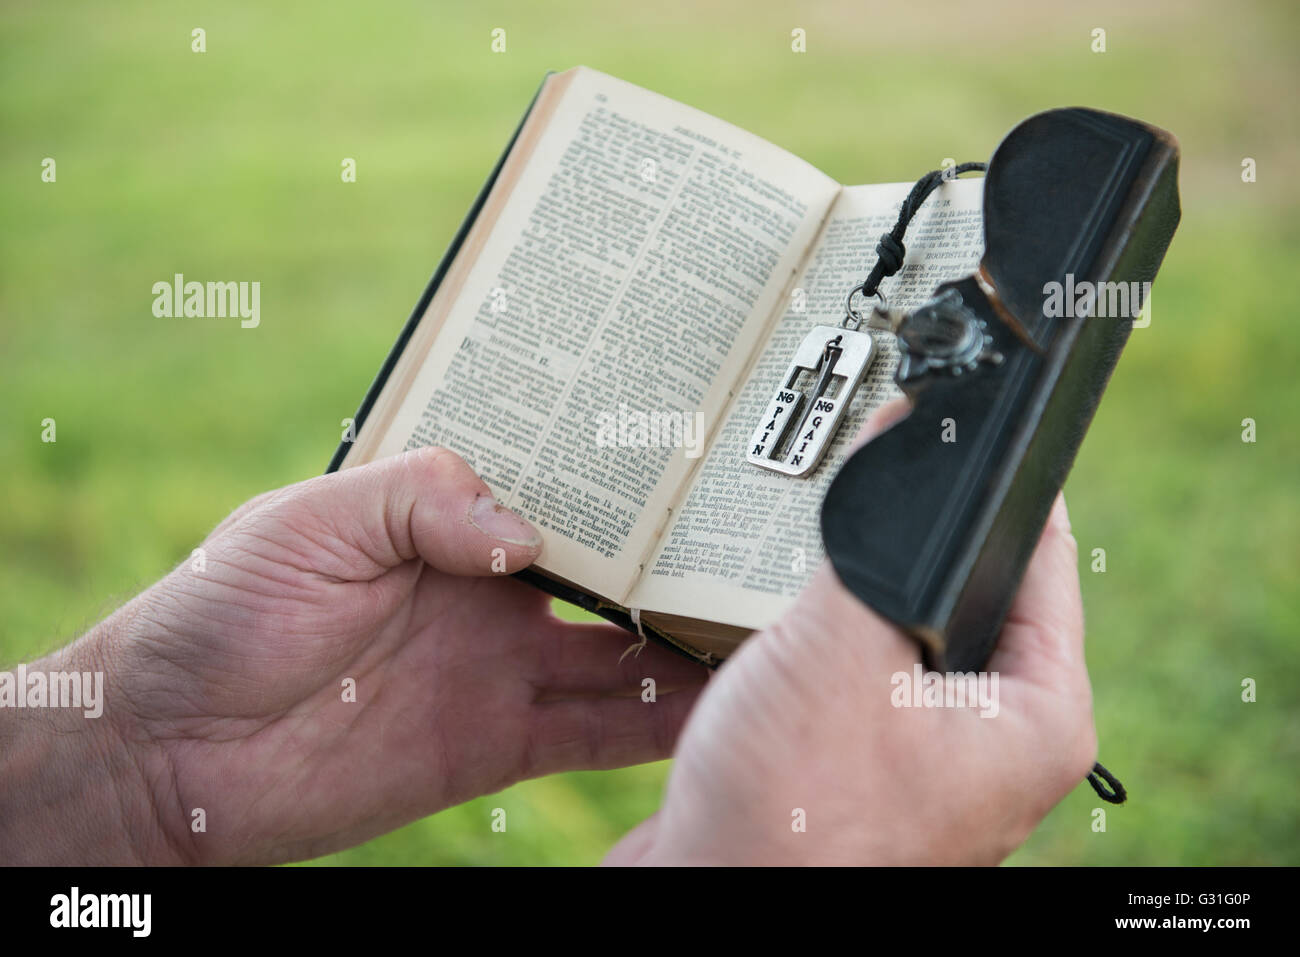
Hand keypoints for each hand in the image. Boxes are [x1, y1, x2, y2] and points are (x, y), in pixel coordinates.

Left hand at [0, 447, 706, 864]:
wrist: (166, 751)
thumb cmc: (222, 611)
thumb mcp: (311, 522)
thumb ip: (419, 502)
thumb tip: (526, 533)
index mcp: (447, 522)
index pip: (558, 491)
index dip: (622, 478)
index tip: (693, 458)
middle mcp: (489, 591)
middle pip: (609, 573)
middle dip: (676, 560)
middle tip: (753, 543)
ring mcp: (500, 667)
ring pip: (621, 654)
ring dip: (684, 644)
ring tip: (758, 625)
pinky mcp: (497, 741)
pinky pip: (593, 732)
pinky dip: (654, 723)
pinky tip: (710, 708)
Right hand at [609, 406, 1096, 864]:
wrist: (706, 904)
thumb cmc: (788, 818)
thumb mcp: (842, 647)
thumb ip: (878, 539)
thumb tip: (903, 437)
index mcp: (1038, 718)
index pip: (1042, 556)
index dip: (989, 481)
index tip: (942, 420)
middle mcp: (994, 743)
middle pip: (964, 590)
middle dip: (903, 534)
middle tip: (856, 476)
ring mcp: (927, 758)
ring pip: (898, 630)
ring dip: (850, 591)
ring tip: (803, 554)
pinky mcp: (864, 764)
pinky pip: (854, 672)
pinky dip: (818, 639)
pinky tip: (773, 622)